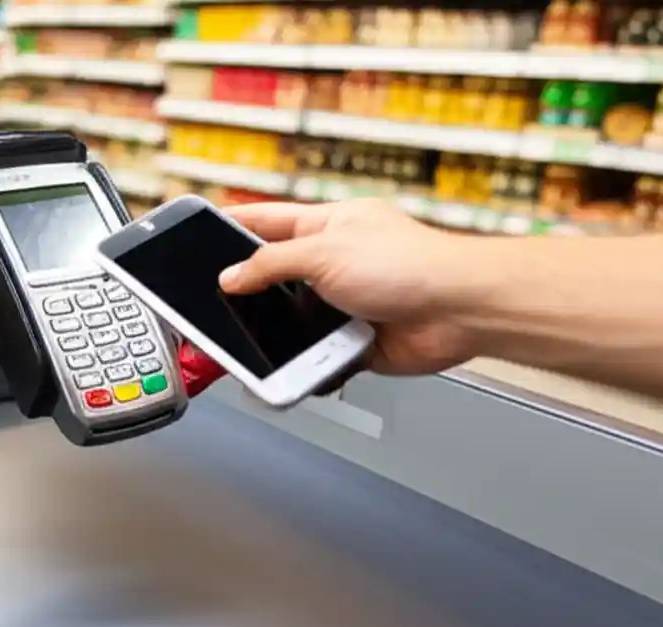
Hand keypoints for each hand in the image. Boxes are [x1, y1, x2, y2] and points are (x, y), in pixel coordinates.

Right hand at [218, 199, 479, 375]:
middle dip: (251, 294)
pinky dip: (308, 366)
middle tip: (218, 304)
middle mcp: (336, 263)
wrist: (461, 310)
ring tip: (256, 344)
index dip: (234, 225)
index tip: (201, 231)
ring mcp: (347, 303)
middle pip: (277, 278)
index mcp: (329, 226)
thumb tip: (232, 277)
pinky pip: (320, 358)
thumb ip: (271, 264)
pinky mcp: (357, 341)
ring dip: (281, 336)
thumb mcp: (324, 252)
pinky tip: (297, 369)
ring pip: (295, 323)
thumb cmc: (411, 265)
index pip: (268, 221)